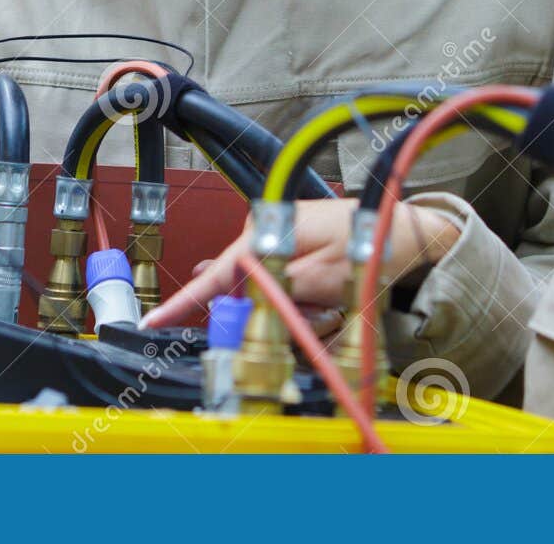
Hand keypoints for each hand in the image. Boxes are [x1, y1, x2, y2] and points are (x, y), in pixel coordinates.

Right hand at [141, 197, 460, 327]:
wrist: (401, 231)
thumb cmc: (367, 246)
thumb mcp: (320, 278)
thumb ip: (274, 291)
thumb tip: (237, 302)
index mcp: (261, 234)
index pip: (211, 276)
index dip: (181, 303)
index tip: (152, 321)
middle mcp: (262, 235)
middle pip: (242, 294)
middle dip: (271, 313)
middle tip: (313, 312)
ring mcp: (275, 243)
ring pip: (266, 296)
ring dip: (294, 309)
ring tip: (330, 301)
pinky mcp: (289, 253)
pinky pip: (281, 289)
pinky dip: (302, 301)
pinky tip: (328, 296)